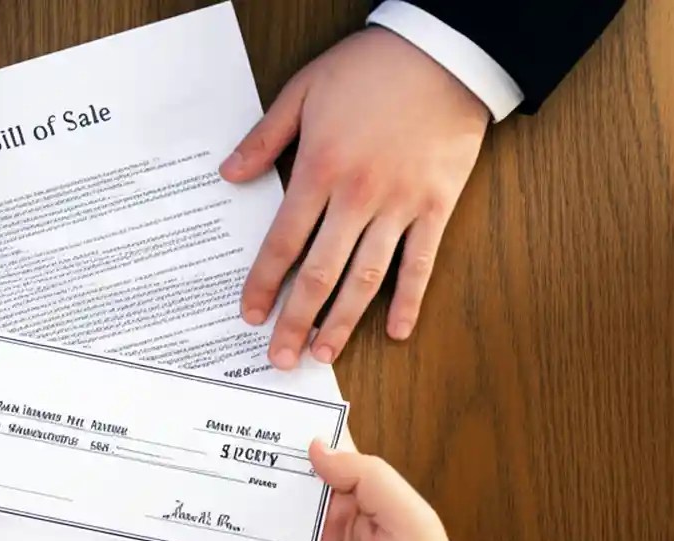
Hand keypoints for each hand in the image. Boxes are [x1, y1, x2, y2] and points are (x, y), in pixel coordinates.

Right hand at [194, 440, 477, 540]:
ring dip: (227, 517)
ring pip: (256, 527)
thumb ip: (365, 476)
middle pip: (276, 486)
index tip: (254, 412)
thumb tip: (316, 445)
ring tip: (196, 503)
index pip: (318, 453)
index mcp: (355, 496)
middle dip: (243, 468)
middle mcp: (325, 521)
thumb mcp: (408, 517)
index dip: (290, 433)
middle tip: (205, 450)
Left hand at [222, 28, 487, 366]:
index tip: (250, 315)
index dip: (264, 284)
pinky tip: (397, 331)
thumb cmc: (371, 67)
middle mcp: (358, 196)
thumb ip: (265, 139)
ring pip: (367, 278)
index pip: (283, 243)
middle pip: (321, 273)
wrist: (445, 51)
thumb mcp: (304, 91)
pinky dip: (409, 300)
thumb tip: (229, 174)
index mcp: (320, 171)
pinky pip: (422, 262)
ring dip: (343, 321)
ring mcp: (401, 205)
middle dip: (296, 320)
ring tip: (323, 353)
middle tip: (280, 357)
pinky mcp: (437, 205)